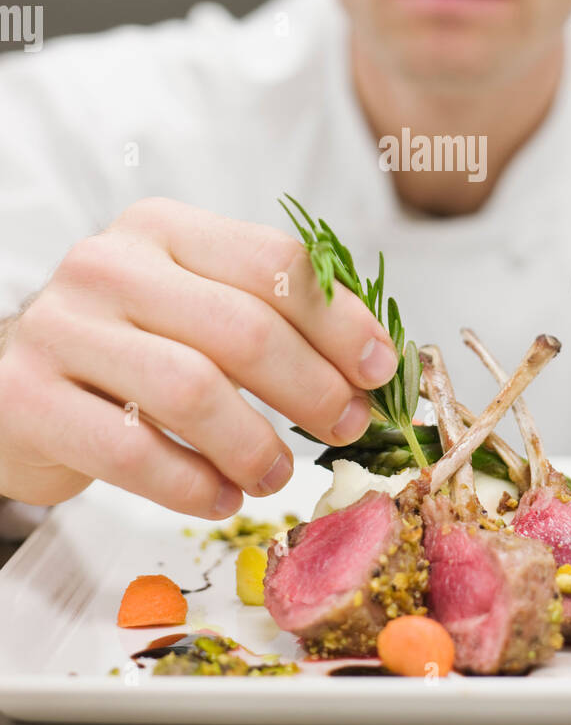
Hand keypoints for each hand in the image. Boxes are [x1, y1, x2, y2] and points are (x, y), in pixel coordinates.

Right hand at [0, 198, 397, 517]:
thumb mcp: (189, 306)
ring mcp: (63, 328)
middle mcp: (110, 264)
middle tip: (343, 428)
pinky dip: (192, 485)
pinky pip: (133, 451)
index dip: (340, 321)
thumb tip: (370, 364)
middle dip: (312, 388)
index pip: (274, 262)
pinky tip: (220, 496)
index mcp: (164, 228)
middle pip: (243, 328)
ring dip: (254, 445)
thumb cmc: (121, 349)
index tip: (378, 369)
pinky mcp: (28, 397)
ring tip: (275, 474)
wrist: (7, 385)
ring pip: (193, 391)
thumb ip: (267, 317)